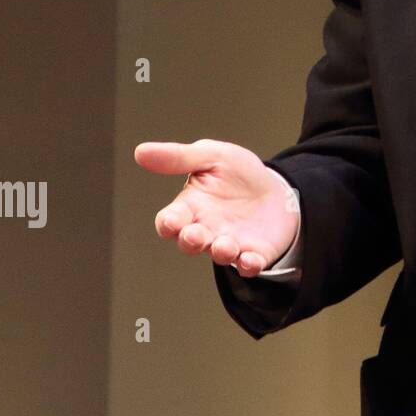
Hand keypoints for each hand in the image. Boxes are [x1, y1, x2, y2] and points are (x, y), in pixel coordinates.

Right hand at [137, 138, 299, 277]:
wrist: (275, 187)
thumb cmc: (236, 173)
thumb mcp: (211, 156)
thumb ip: (178, 157)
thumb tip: (140, 151)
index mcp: (190, 207)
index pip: (169, 221)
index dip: (168, 223)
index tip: (172, 221)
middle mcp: (206, 229)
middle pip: (190, 242)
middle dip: (190, 241)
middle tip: (195, 234)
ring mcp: (230, 243)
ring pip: (219, 254)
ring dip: (221, 252)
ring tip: (224, 245)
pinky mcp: (255, 253)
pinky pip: (249, 264)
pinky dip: (249, 264)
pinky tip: (250, 260)